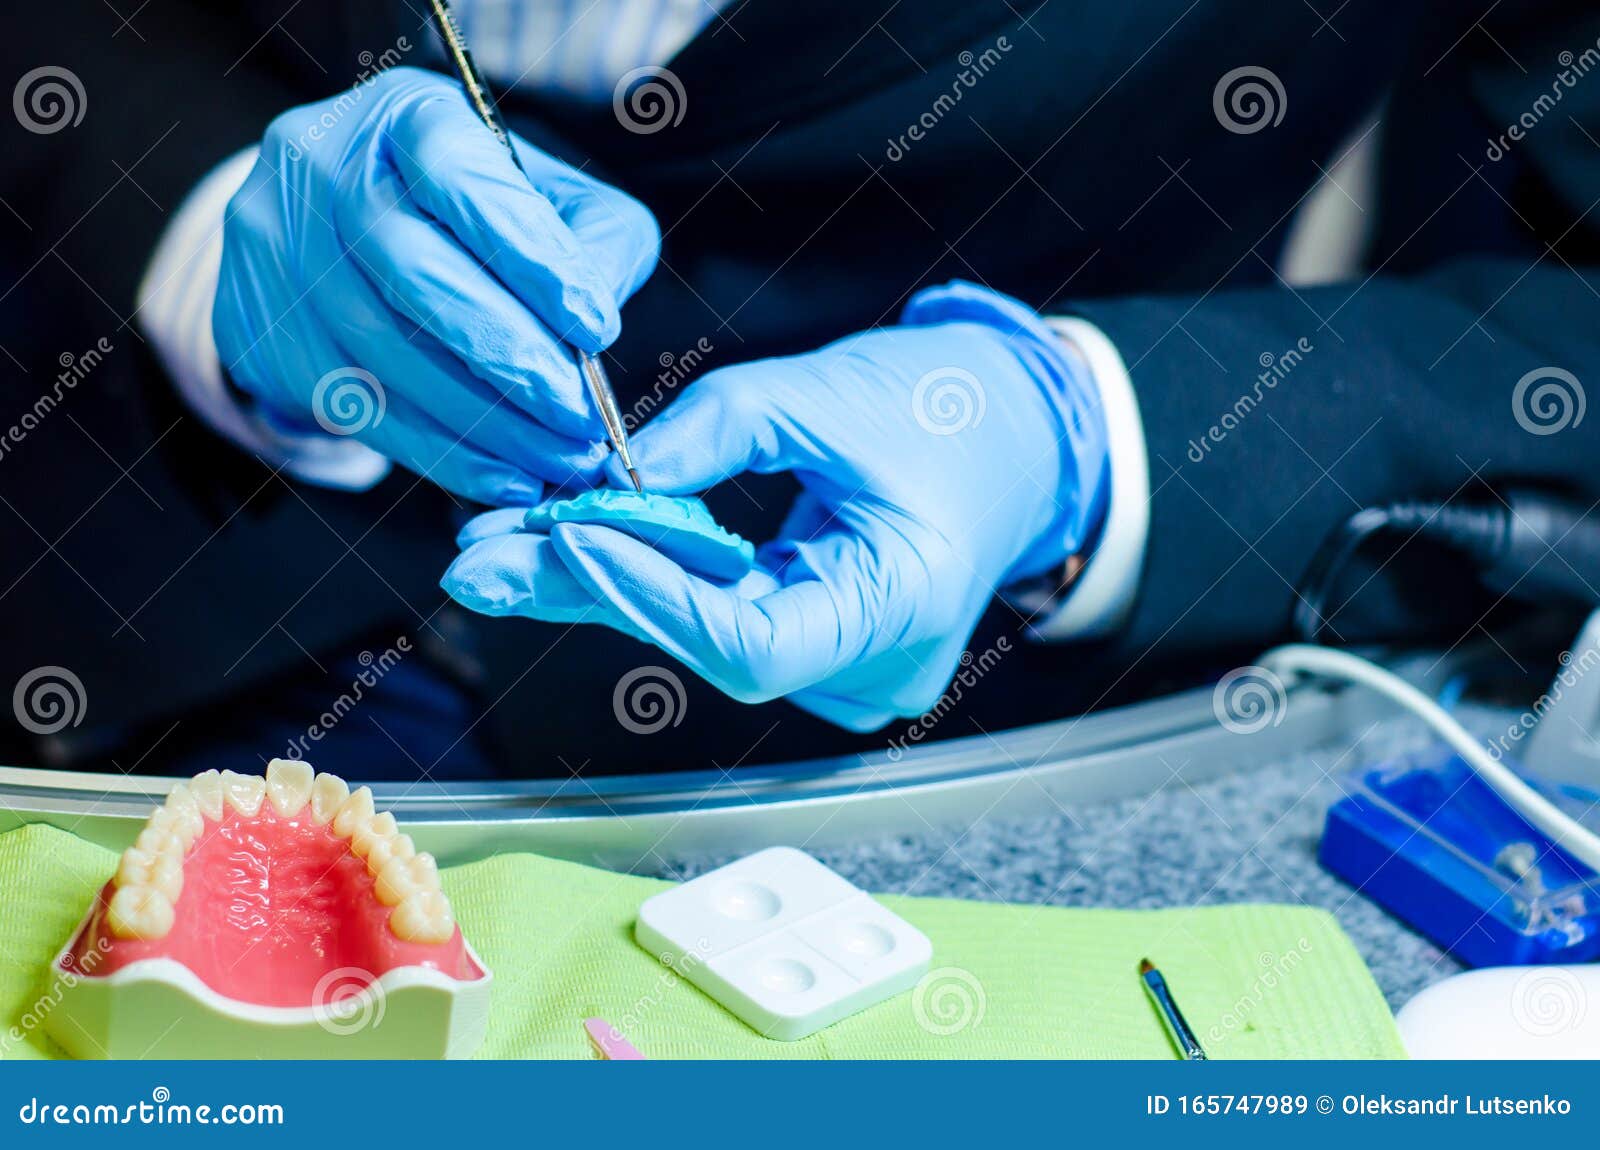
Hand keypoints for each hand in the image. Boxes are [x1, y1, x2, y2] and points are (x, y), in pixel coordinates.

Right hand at [214, 67, 659, 503]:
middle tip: (582, 419)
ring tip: (559, 460)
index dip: (532, 257)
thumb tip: (595, 321)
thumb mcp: (548, 198)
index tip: (598, 329)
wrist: (342, 235)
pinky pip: (357, 407)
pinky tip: (503, 478)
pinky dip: (440, 453)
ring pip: (384, 351)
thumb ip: (591, 243)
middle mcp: (320, 165)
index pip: (463, 178)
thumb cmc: (473, 217)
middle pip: (415, 273)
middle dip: (512, 358)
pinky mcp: (257, 326)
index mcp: (404, 115)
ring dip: (485, 423)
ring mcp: (274, 247)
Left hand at [443, 283, 1109, 729]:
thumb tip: (604, 475)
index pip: (748, 643)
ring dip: (602, 587)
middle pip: (704, 646)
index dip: (648, 596)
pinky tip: (569, 552)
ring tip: (501, 551)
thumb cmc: (952, 409)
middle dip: (590, 589)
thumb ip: (715, 432)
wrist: (1020, 436)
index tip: (567, 534)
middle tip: (482, 556)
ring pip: (701, 637)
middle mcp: (875, 667)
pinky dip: (651, 580)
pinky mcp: (823, 646)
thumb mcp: (829, 391)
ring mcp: (849, 669)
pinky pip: (723, 620)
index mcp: (904, 607)